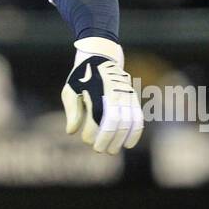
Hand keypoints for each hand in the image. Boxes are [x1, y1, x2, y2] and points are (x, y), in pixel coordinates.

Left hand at [61, 37, 143, 153]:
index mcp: (95, 89)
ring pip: (127, 121)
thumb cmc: (81, 77)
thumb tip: (72, 131)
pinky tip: (128, 144)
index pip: (96, 117)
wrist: (100, 58)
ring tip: (113, 150)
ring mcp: (125, 93)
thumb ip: (72, 111)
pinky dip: (135, 132)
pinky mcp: (132, 96)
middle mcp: (112, 91)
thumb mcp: (70, 90)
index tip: (86, 139)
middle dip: (107, 139)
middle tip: (100, 150)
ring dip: (120, 139)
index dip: (92, 133)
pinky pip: (138, 116)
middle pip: (113, 121)